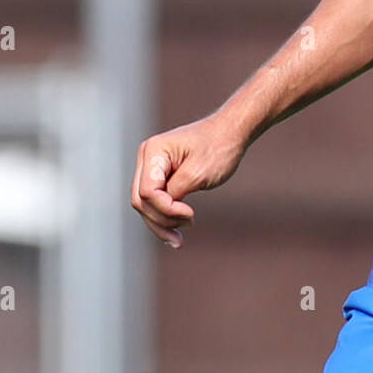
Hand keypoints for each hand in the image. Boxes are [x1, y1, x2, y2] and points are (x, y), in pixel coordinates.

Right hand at [130, 113, 247, 246]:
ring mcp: (152, 166)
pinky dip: (165, 217)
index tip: (191, 214)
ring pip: (146, 205)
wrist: (231, 133)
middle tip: (187, 227)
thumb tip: (160, 210)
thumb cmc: (218, 148)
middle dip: (161, 220)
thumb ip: (175, 192)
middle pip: (141, 201)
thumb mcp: (198, 173)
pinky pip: (156, 201)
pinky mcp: (160, 176)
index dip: (166, 209)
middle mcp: (147, 158)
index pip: (147, 192)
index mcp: (154, 152)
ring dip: (162, 223)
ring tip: (180, 239)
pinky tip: (176, 232)